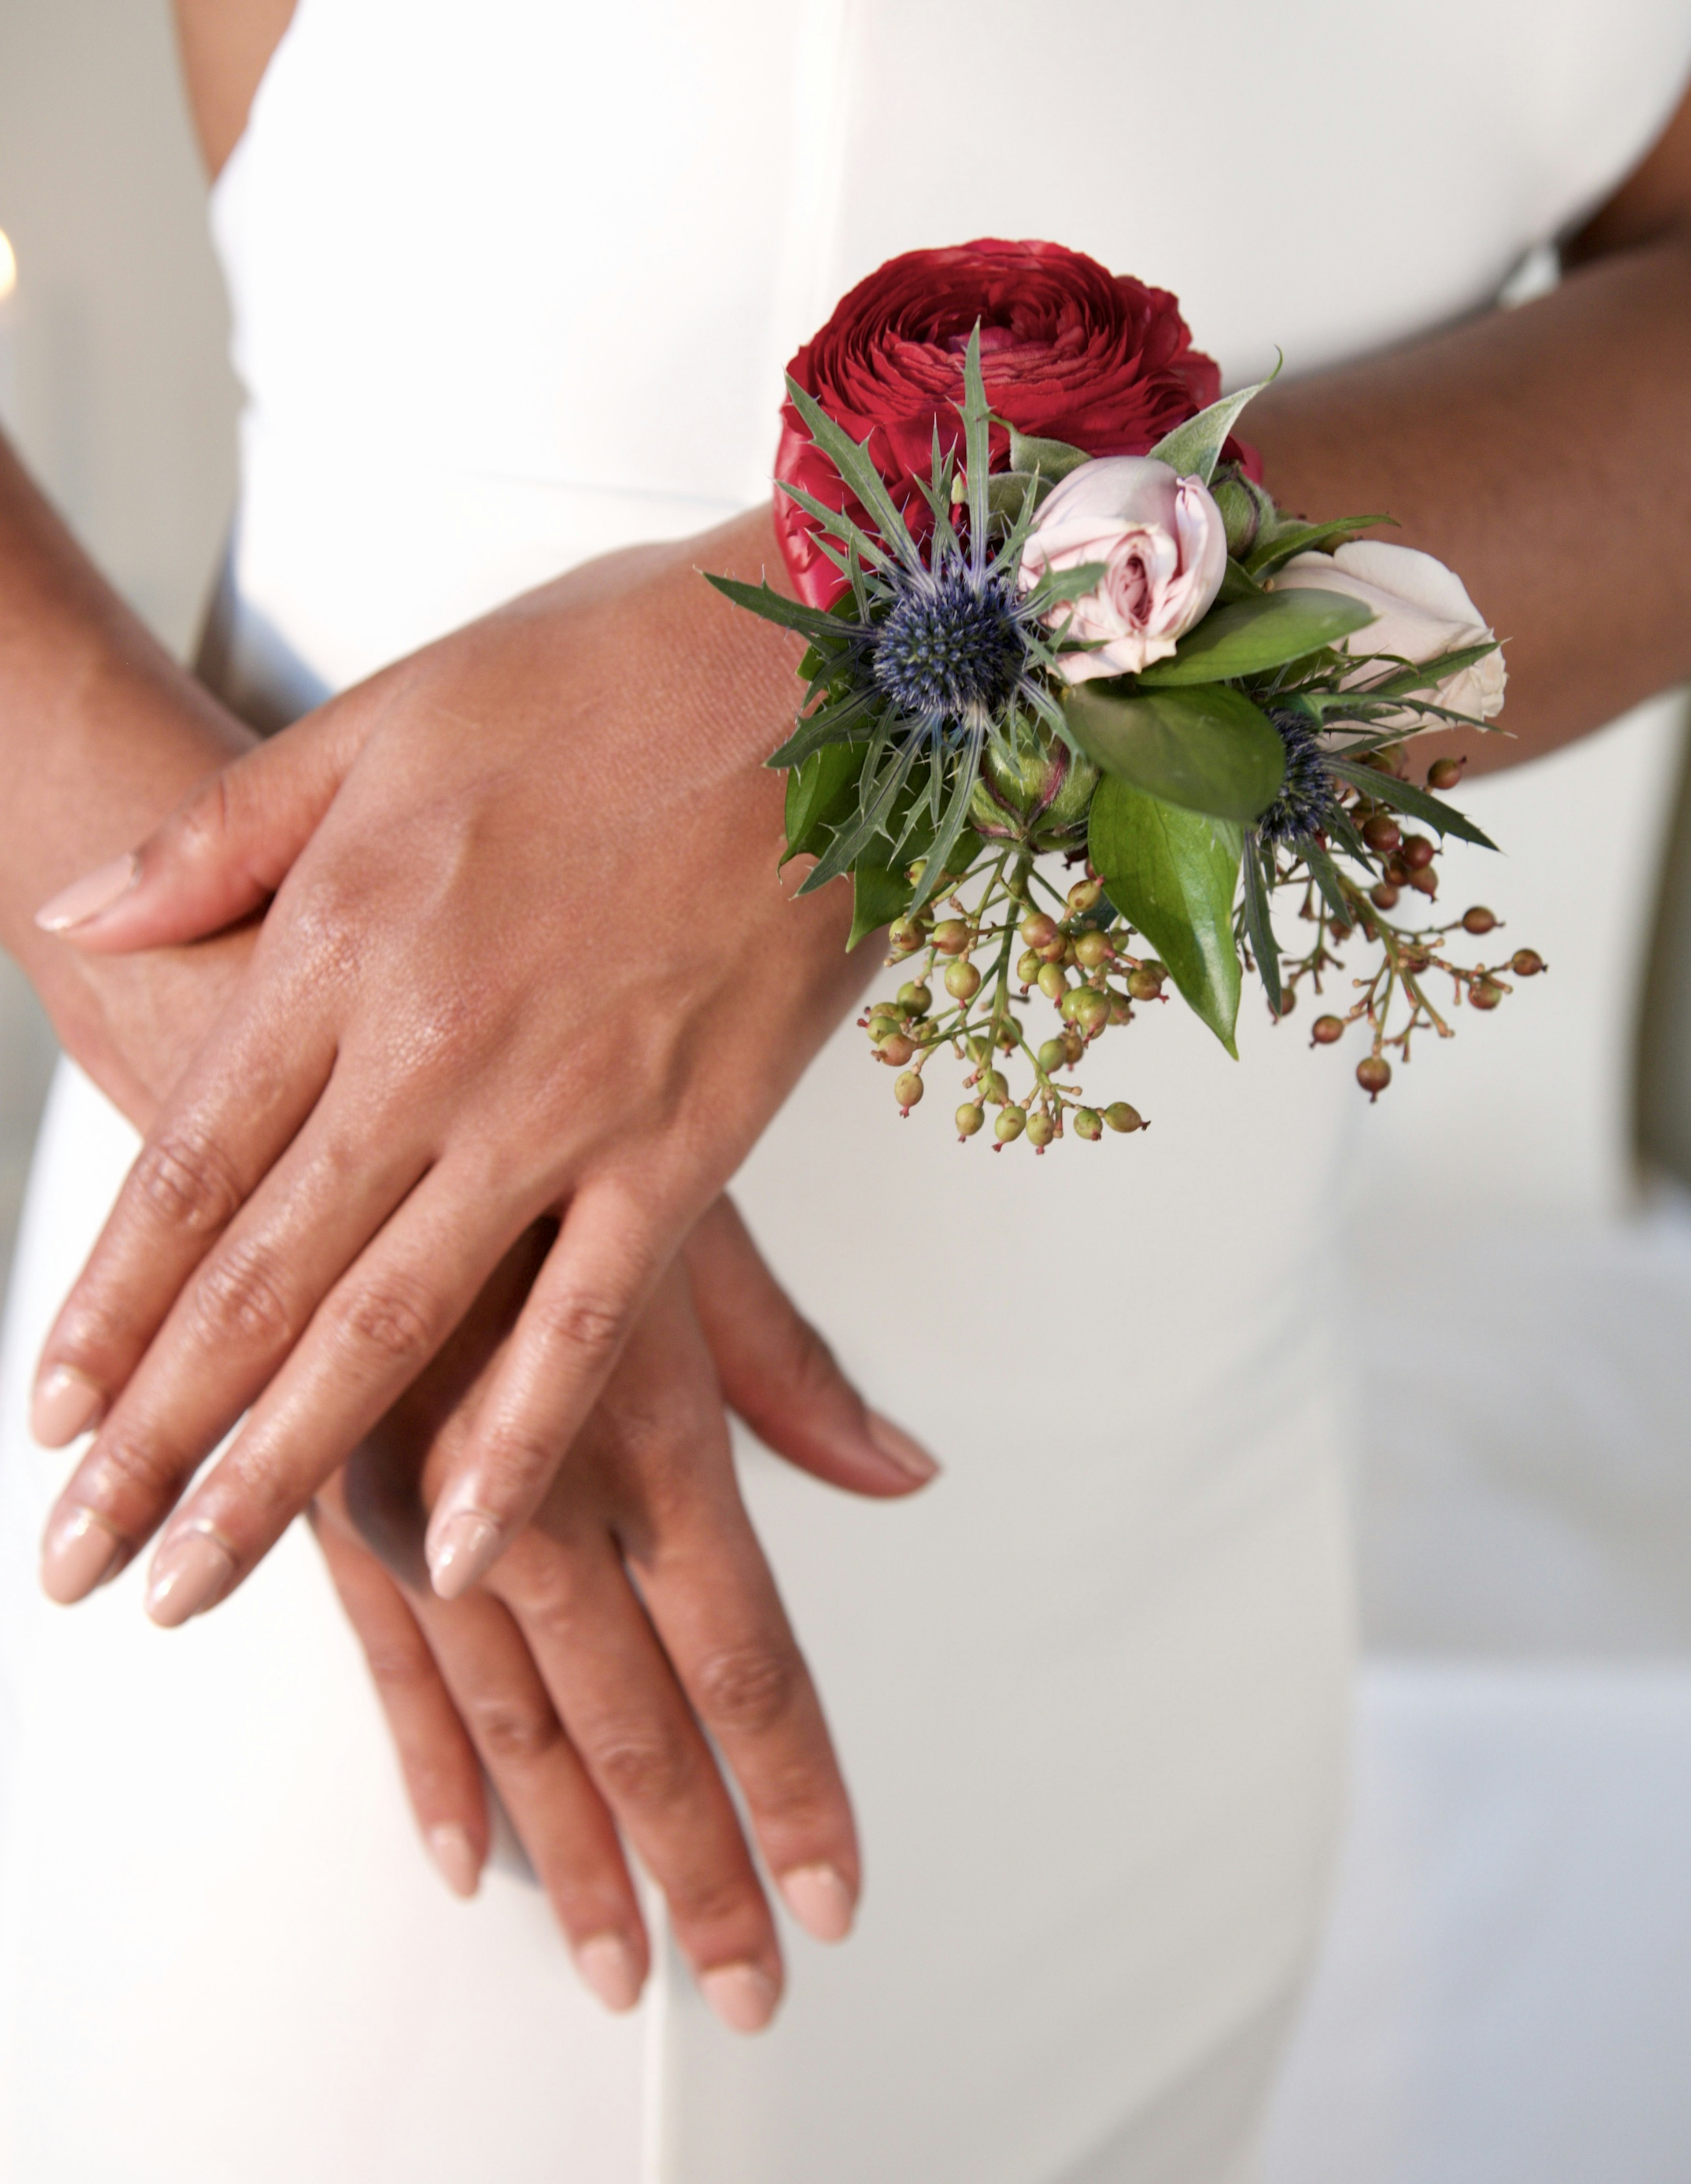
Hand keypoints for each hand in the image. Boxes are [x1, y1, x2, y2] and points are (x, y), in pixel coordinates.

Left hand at [31, 513, 874, 1615]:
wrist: (825, 662)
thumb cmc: (608, 669)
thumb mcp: (379, 715)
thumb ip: (219, 838)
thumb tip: (76, 916)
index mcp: (343, 940)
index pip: (192, 1169)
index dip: (111, 1308)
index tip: (52, 1420)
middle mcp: (430, 1049)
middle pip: (263, 1282)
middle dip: (161, 1439)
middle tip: (81, 1562)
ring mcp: (560, 1110)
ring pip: (393, 1330)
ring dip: (287, 1471)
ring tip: (197, 1584)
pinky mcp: (688, 1146)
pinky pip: (590, 1325)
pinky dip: (520, 1444)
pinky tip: (463, 1550)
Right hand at [310, 1199, 934, 2031]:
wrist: (317, 1097)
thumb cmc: (520, 1133)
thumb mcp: (688, 1226)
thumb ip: (787, 1370)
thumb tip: (899, 1466)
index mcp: (643, 1436)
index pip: (745, 1662)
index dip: (793, 1790)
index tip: (830, 1886)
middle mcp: (538, 1504)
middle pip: (641, 1731)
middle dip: (699, 1870)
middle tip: (745, 1974)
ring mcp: (428, 1528)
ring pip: (522, 1739)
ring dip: (577, 1858)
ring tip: (623, 1958)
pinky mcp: (341, 1523)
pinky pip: (395, 1686)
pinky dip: (435, 1780)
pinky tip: (472, 1859)